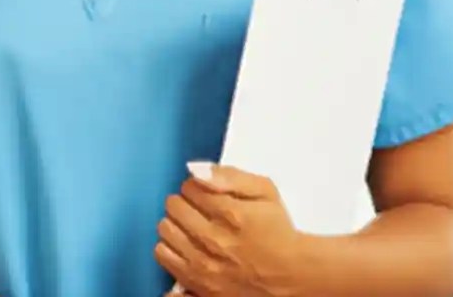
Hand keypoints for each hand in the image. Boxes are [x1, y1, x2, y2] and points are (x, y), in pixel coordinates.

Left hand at [155, 162, 303, 296]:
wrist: (289, 275)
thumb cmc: (276, 231)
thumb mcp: (265, 192)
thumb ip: (230, 176)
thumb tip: (197, 169)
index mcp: (230, 213)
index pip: (189, 187)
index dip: (197, 186)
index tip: (206, 194)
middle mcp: (212, 239)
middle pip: (174, 206)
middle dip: (185, 203)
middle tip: (200, 210)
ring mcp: (202, 264)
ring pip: (165, 229)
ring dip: (176, 223)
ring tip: (194, 227)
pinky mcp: (196, 283)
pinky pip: (163, 255)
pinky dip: (170, 248)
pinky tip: (186, 246)